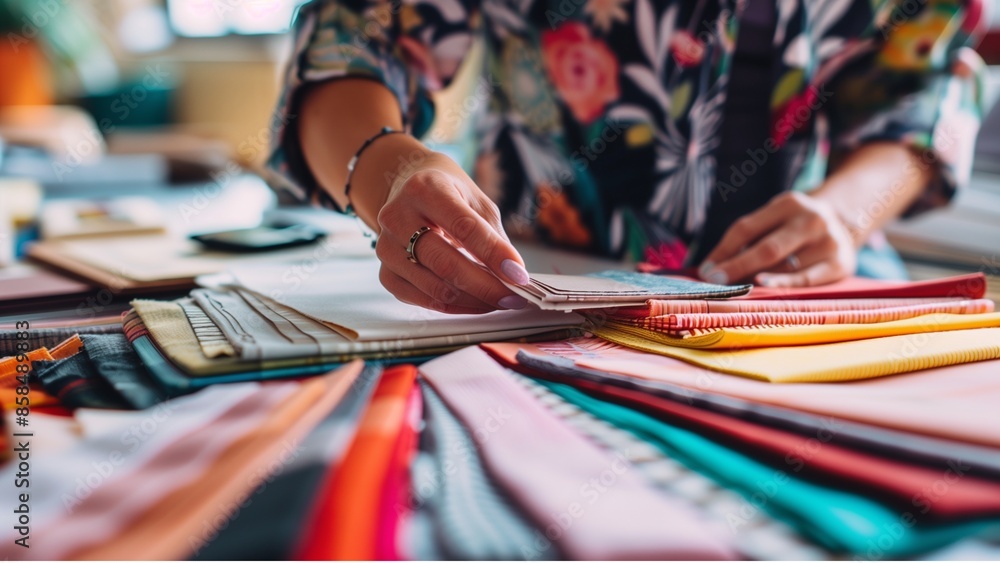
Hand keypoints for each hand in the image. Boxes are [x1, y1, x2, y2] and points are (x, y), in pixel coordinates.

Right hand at [370, 151, 530, 313]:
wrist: (409, 190)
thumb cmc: (448, 195)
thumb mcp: (476, 201)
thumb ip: (492, 236)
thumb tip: (512, 275)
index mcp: (425, 189)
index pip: (463, 227)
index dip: (494, 254)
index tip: (518, 275)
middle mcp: (398, 216)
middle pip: (445, 262)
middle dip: (486, 286)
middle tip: (513, 297)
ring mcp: (386, 247)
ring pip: (435, 287)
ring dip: (474, 300)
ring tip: (499, 300)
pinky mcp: (386, 273)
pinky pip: (423, 299)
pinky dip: (455, 306)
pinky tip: (476, 303)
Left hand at [698, 191, 856, 287]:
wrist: (845, 222)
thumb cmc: (793, 225)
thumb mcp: (773, 219)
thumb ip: (746, 238)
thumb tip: (711, 268)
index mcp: (788, 203)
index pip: (746, 228)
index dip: (723, 250)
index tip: (706, 269)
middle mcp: (812, 220)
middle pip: (767, 249)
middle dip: (736, 267)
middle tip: (715, 282)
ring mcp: (829, 242)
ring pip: (784, 267)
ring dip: (755, 279)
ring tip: (736, 287)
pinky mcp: (841, 264)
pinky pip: (805, 280)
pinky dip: (781, 284)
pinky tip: (763, 286)